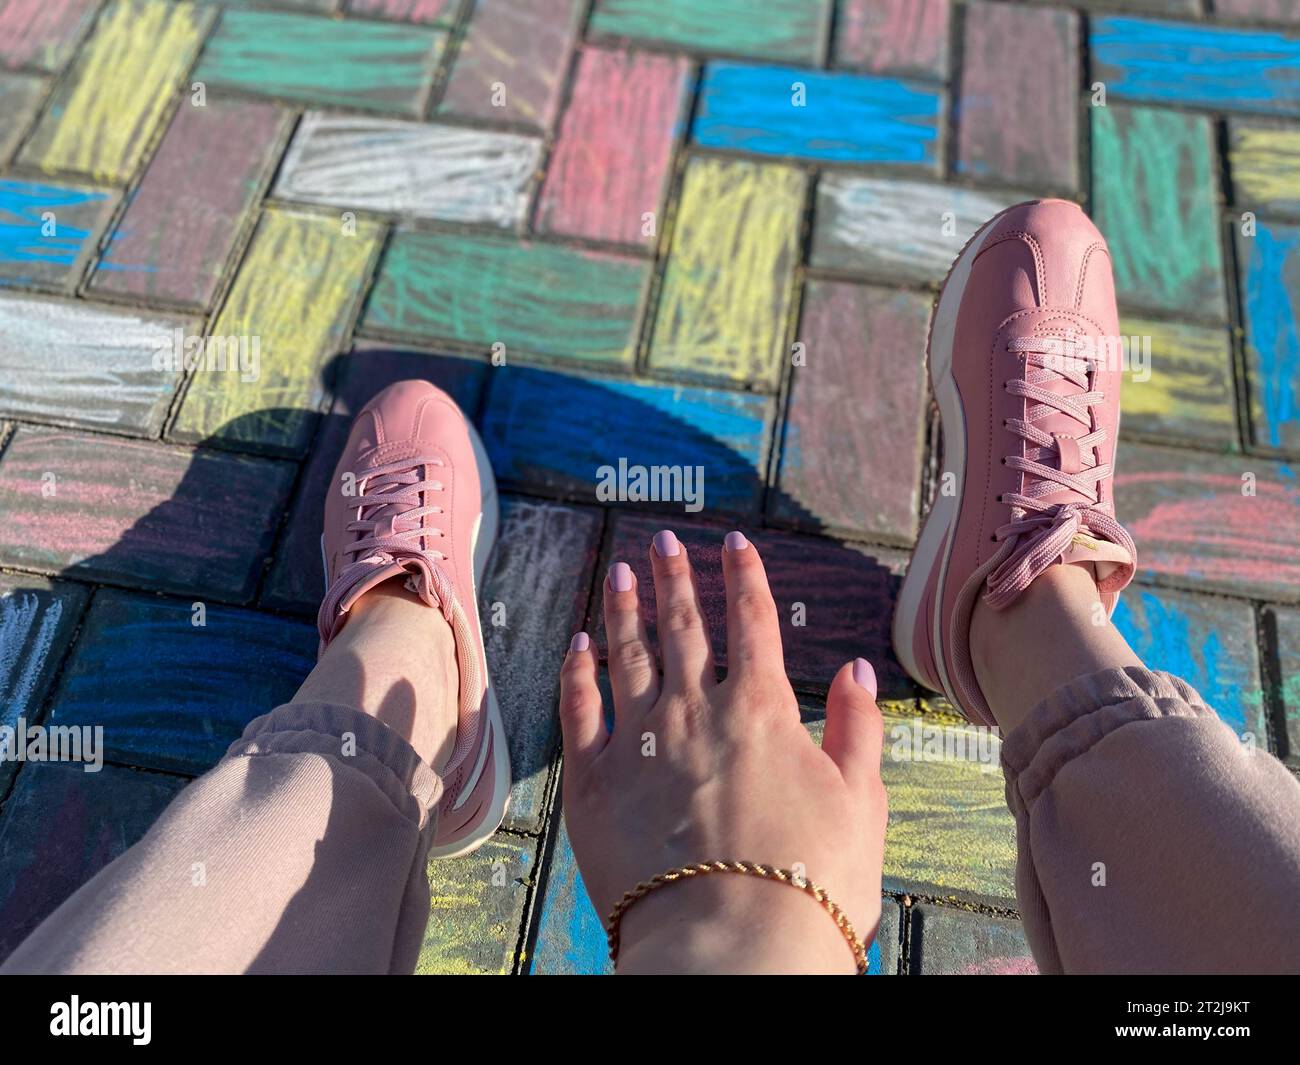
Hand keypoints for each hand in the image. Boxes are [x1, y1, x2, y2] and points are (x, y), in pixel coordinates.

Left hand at [558, 529, 887, 973]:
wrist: (734, 944)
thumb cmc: (811, 881)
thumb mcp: (860, 802)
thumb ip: (859, 729)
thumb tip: (857, 669)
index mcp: (762, 711)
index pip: (752, 622)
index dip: (743, 576)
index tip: (733, 542)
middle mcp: (696, 711)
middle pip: (684, 626)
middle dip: (675, 578)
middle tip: (662, 542)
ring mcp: (640, 742)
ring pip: (627, 654)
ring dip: (624, 608)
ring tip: (619, 571)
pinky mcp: (593, 782)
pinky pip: (579, 710)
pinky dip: (577, 672)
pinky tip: (577, 644)